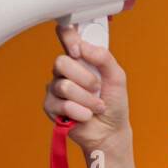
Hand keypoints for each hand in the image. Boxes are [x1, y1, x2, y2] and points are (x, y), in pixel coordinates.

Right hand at [43, 23, 131, 152]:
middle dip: (85, 78)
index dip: (67, 38)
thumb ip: (103, 57)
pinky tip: (86, 115)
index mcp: (80, 58)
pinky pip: (62, 105)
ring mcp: (55, 88)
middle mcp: (65, 71)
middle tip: (97, 88)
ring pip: (64, 86)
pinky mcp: (51, 106)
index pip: (66, 38)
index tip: (77, 50)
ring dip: (87, 100)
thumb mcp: (117, 76)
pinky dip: (80, 112)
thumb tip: (84, 46)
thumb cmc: (114, 102)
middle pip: (61, 62)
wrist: (110, 130)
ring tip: (96, 106)